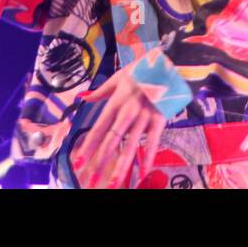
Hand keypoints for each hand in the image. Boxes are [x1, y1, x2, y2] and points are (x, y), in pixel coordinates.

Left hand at [73, 68, 167, 187]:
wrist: (170, 62)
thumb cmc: (142, 69)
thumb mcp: (119, 77)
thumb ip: (101, 91)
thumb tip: (83, 97)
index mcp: (116, 102)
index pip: (98, 129)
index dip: (88, 146)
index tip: (78, 162)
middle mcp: (127, 112)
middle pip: (112, 141)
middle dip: (100, 161)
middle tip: (91, 180)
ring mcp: (144, 117)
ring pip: (131, 145)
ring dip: (122, 166)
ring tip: (114, 183)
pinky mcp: (159, 120)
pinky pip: (153, 142)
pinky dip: (148, 158)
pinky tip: (143, 173)